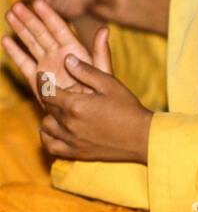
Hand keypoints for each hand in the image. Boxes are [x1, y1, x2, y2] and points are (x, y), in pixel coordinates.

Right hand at [2, 0, 98, 97]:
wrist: (88, 116)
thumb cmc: (101, 95)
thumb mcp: (103, 72)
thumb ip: (101, 52)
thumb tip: (104, 29)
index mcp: (75, 51)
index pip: (60, 29)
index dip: (49, 16)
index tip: (38, 2)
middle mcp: (59, 55)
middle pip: (42, 33)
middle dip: (29, 19)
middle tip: (17, 5)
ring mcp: (47, 66)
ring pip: (31, 44)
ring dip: (20, 30)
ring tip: (10, 14)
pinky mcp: (37, 80)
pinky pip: (24, 63)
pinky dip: (15, 53)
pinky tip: (6, 41)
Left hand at [39, 44, 151, 162]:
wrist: (143, 138)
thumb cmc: (129, 109)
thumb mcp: (110, 85)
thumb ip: (86, 72)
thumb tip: (67, 59)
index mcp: (75, 105)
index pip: (47, 92)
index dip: (42, 82)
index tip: (42, 77)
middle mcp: (69, 123)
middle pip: (47, 107)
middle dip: (50, 98)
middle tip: (60, 93)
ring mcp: (71, 140)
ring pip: (46, 126)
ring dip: (49, 117)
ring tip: (59, 112)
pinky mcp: (76, 152)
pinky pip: (50, 146)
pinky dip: (47, 137)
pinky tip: (55, 131)